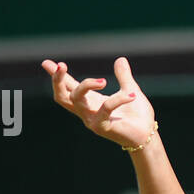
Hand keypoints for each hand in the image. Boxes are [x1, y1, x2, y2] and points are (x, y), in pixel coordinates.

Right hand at [40, 56, 155, 148]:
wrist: (147, 134)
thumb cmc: (138, 116)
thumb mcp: (130, 90)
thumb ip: (123, 76)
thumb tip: (120, 59)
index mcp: (91, 101)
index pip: (69, 87)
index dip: (57, 76)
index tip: (46, 63)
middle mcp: (87, 110)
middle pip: (62, 96)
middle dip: (57, 80)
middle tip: (61, 65)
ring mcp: (92, 120)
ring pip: (76, 99)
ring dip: (86, 85)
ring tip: (103, 80)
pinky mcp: (102, 127)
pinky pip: (104, 108)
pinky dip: (118, 99)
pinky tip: (131, 96)